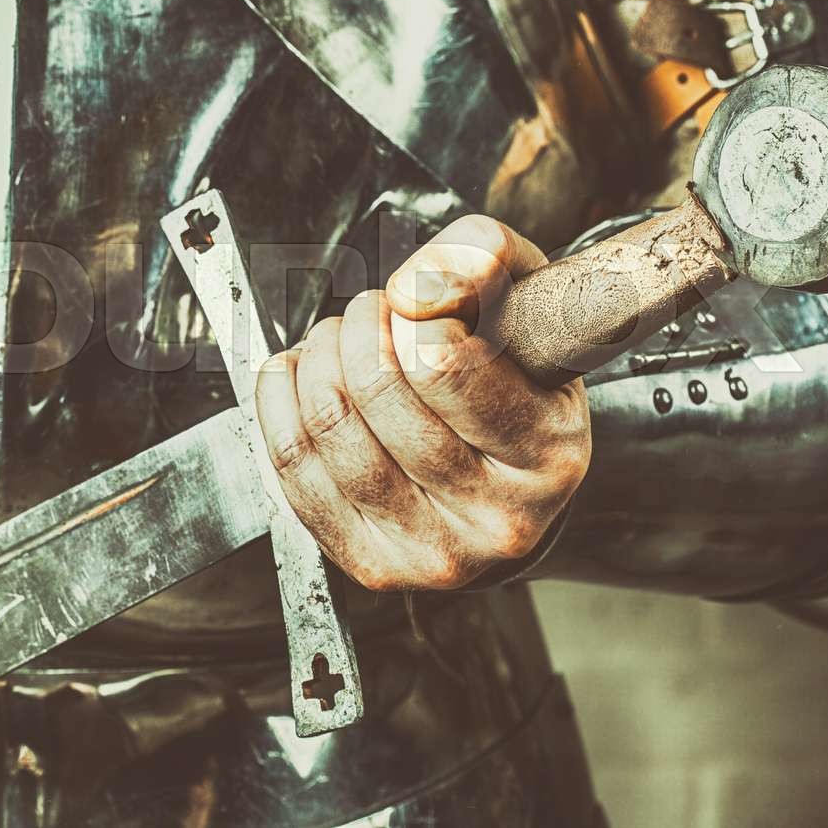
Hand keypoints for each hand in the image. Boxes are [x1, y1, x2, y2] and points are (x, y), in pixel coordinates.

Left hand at [254, 216, 590, 590]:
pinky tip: (298, 377)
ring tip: (337, 340)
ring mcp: (432, 554)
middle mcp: (498, 519)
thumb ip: (483, 260)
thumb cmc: (513, 385)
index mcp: (548, 454)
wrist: (507, 487)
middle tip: (370, 311)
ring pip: (329, 427)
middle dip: (358, 328)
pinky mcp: (372, 567)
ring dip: (316, 359)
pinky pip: (292, 468)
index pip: (442, 364)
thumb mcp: (524, 306)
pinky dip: (279, 402)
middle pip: (377, 392)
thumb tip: (425, 282)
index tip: (411, 297)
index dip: (407, 310)